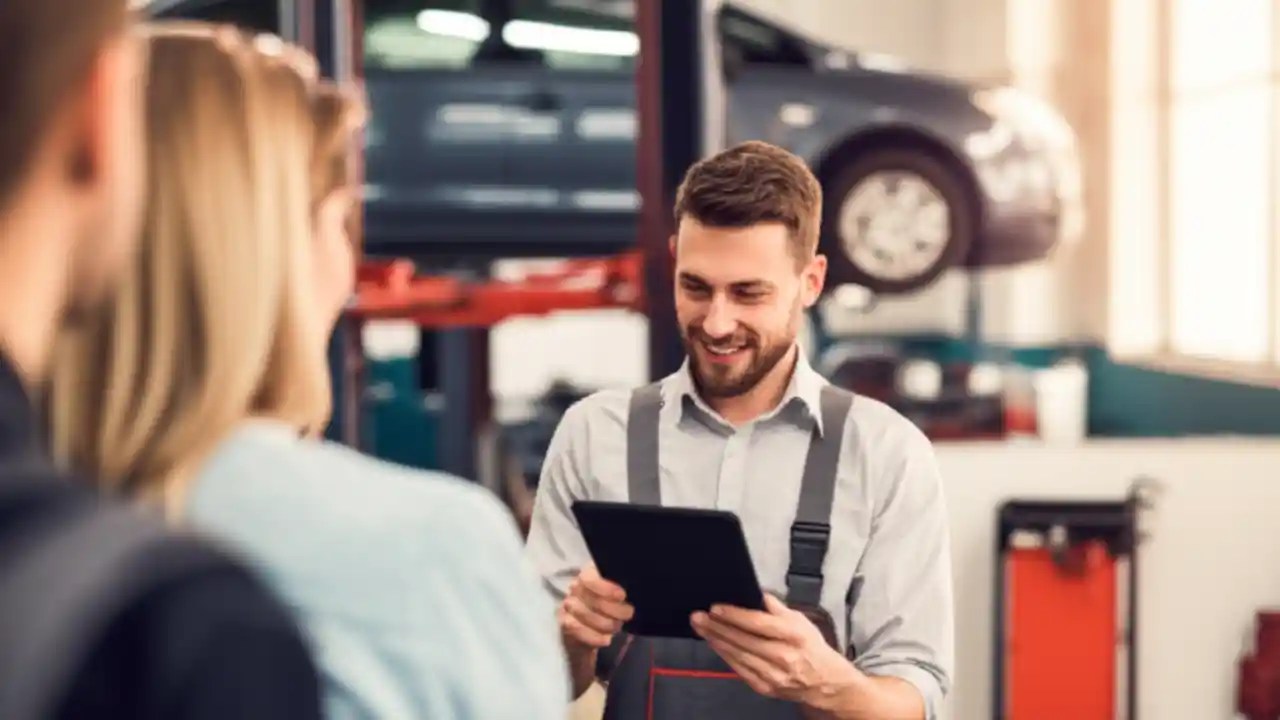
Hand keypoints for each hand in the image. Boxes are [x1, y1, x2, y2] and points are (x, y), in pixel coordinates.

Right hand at [558, 563, 634, 650]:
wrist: (592, 629)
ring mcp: (568, 605)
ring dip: (606, 623)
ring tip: (617, 626)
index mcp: (588, 574)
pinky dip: (595, 637)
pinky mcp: (565, 623)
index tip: (622, 596)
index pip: (590, 578)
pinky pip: (578, 630)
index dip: (606, 587)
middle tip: (628, 613)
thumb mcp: (617, 594)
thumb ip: (620, 591)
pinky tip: (606, 639)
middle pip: (592, 598)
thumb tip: (632, 594)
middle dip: (614, 609)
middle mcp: (575, 587)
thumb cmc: (611, 604)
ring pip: (586, 615)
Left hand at [691, 594, 855, 705]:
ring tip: (701, 628)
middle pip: (743, 639)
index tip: (716, 608)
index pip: (758, 624)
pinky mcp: (765, 687)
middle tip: (699, 617)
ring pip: (738, 655)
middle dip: (717, 627)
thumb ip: (779, 609)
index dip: (734, 616)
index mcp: (793, 635)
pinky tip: (715, 645)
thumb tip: (760, 594)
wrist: (824, 682)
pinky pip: (739, 670)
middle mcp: (783, 656)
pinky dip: (725, 656)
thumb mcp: (801, 621)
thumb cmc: (811, 648)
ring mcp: (773, 674)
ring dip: (716, 641)